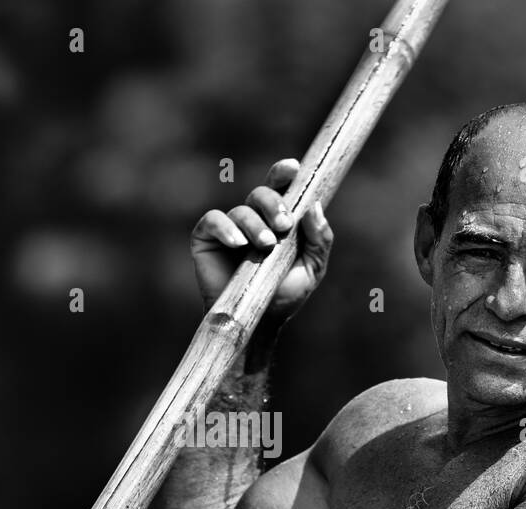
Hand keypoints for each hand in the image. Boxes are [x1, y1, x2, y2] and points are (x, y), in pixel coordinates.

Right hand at [190, 157, 333, 323]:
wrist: (257, 322)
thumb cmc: (284, 295)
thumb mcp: (312, 268)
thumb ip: (320, 239)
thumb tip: (315, 206)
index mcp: (276, 219)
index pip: (279, 188)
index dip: (283, 173)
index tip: (294, 169)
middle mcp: (251, 219)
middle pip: (260, 194)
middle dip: (274, 204)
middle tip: (284, 226)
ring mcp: (228, 228)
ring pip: (240, 211)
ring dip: (255, 225)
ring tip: (265, 246)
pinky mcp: (205, 239)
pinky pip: (212, 221)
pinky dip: (225, 228)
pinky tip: (238, 244)